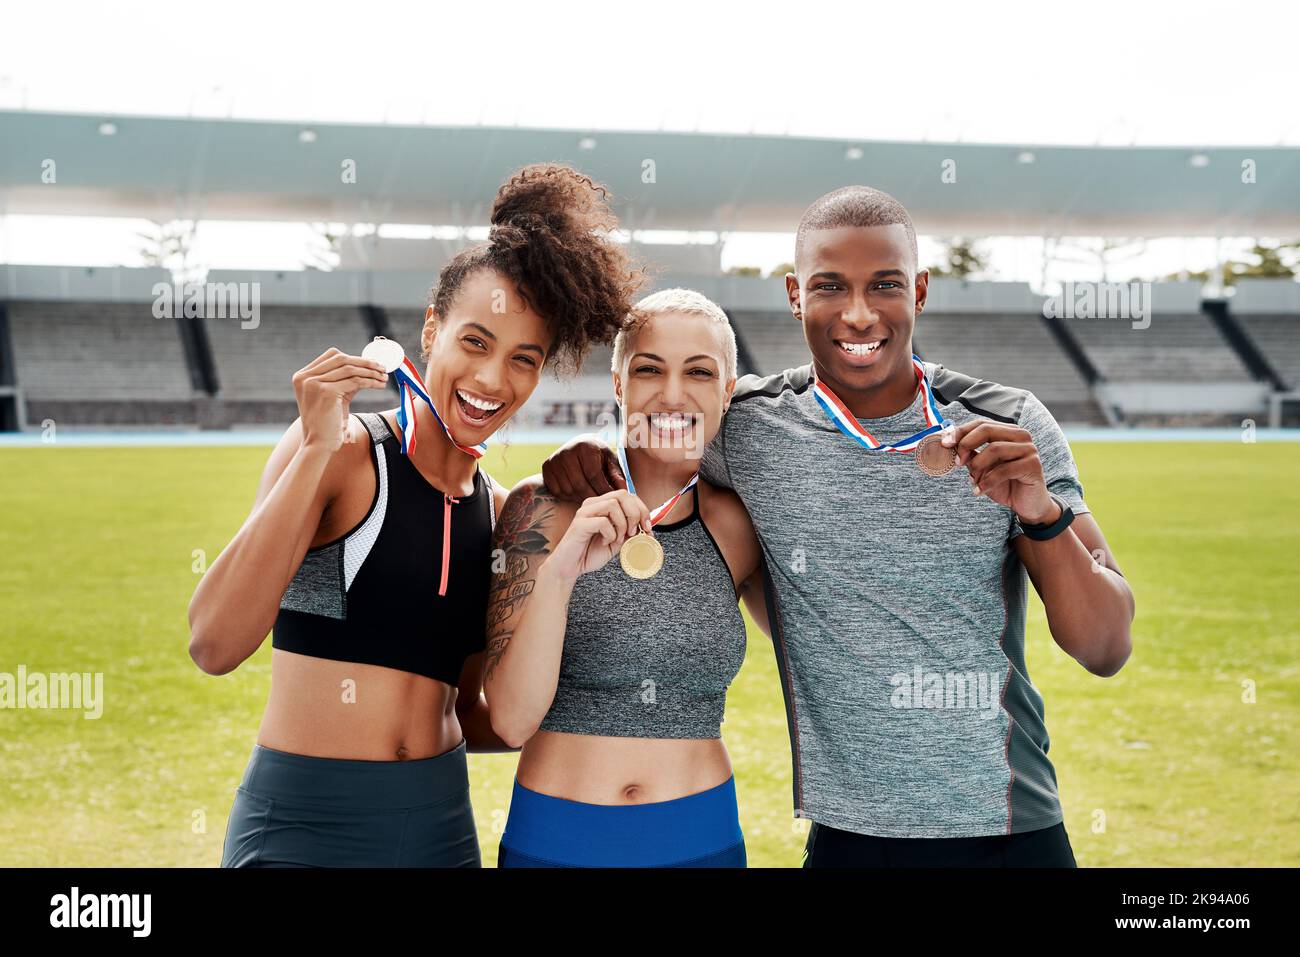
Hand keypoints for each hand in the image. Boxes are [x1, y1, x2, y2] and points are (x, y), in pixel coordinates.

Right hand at [293, 348, 388, 451]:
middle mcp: (305, 377)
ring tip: (384, 377)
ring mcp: (314, 383)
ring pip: (350, 369)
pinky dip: (370, 381)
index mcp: (302, 376)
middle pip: (341, 358)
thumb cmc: (327, 423)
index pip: (331, 356)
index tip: (370, 363)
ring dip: (370, 372)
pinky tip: (379, 385)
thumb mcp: (332, 396)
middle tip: (382, 368)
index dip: (354, 357)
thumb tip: (366, 367)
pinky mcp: (326, 391)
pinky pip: (354, 381)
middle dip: (365, 362)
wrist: (318, 444)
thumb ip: (343, 380)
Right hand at [541, 434, 627, 501]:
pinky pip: (557, 491)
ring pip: (568, 490)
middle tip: (601, 505)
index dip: (603, 490)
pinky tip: (578, 495)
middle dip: (592, 497)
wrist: (578, 445)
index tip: (611, 500)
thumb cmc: (598, 455)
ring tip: (591, 501)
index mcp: (585, 446)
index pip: (594, 475)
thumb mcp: (610, 460)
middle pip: (580, 485)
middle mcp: (567, 451)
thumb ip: (617, 474)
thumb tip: (624, 490)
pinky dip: (568, 497)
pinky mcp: (546, 467)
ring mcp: (554, 460)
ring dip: (580, 498)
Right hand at [544, 490, 651, 580]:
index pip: (628, 495)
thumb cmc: (591, 553)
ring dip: (622, 525)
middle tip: (634, 533)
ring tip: (617, 539)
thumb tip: (648, 529)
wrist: (570, 567)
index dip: (642, 509)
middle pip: (622, 495)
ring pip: (613, 505)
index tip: (648, 528)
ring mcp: (585, 512)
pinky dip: (610, 534)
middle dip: (635, 514)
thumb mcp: (617, 542)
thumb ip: (630, 533)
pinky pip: (602, 522)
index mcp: (602, 505)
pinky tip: (605, 543)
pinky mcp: (579, 524)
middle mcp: (593, 504)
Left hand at [943, 420, 1059, 524]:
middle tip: (957, 462)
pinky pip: (1004, 470)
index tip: (945, 443)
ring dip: (978, 467)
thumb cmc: (1004, 484)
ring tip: (973, 481)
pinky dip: (987, 481)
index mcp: (1008, 432)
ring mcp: (1029, 449)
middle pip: (987, 430)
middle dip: (966, 444)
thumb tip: (948, 442)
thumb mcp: (982, 468)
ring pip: (995, 449)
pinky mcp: (1033, 465)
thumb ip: (970, 454)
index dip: (961, 432)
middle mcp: (1020, 436)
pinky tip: (979, 491)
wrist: (1028, 505)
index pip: (981, 424)